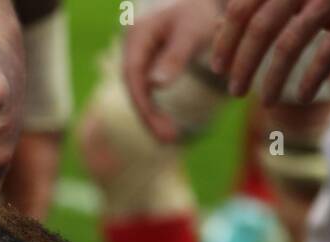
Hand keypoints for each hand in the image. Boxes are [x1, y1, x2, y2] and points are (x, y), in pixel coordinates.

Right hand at [122, 0, 220, 142]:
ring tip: (170, 139)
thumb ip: (174, 56)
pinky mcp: (147, 66)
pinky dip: (155, 110)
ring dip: (151, 117)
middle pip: (134, 87)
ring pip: (139, 92)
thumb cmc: (196, 12)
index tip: (160, 125)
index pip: (133, 74)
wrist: (197, 4)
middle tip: (169, 140)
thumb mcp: (191, 31)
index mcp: (138, 35)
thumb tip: (155, 86)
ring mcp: (137, 57)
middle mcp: (132, 47)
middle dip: (148, 116)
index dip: (144, 103)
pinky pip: (146, 92)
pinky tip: (167, 127)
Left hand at [210, 0, 329, 102]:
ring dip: (273, 78)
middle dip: (243, 64)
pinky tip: (303, 97)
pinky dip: (312, 78)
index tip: (218, 69)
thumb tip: (216, 28)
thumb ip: (258, 5)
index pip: (241, 8)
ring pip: (289, 43)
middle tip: (234, 93)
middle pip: (260, 27)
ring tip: (266, 103)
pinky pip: (328, 52)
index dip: (225, 41)